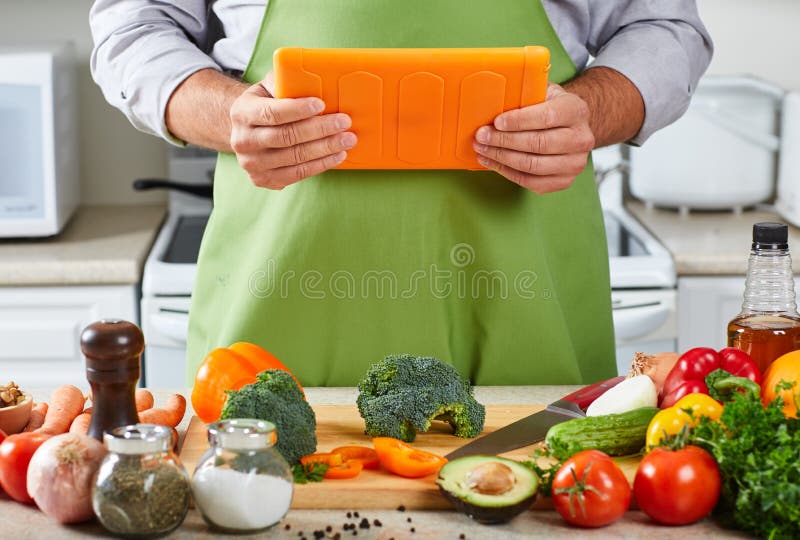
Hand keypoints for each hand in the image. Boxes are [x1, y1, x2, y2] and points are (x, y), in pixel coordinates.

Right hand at [229, 72, 356, 188]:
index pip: (272, 113)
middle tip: (344, 122)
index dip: (298, 109)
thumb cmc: (267, 103)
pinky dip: (320, 165)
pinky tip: (337, 156)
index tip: (321, 104)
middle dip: (319, 129)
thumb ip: (288, 82)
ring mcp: (251, 164)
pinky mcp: (264, 179)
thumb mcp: (270, 87)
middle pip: (286, 137)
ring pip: (295, 158)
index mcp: (242, 112)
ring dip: (325, 149)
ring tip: (347, 140)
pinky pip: (297, 174)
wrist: (248, 130)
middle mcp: (243, 141)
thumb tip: (317, 78)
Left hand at [472, 83, 594, 193]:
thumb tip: (492, 98)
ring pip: (533, 166)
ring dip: (502, 159)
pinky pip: (531, 182)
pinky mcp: (564, 181)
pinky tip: (493, 163)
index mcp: (576, 111)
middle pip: (538, 144)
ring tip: (482, 150)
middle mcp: (581, 139)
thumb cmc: (551, 107)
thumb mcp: (543, 91)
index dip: (519, 121)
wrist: (571, 126)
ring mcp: (574, 163)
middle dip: (504, 141)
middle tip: (481, 137)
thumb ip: (525, 93)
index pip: (547, 117)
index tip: (496, 122)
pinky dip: (508, 173)